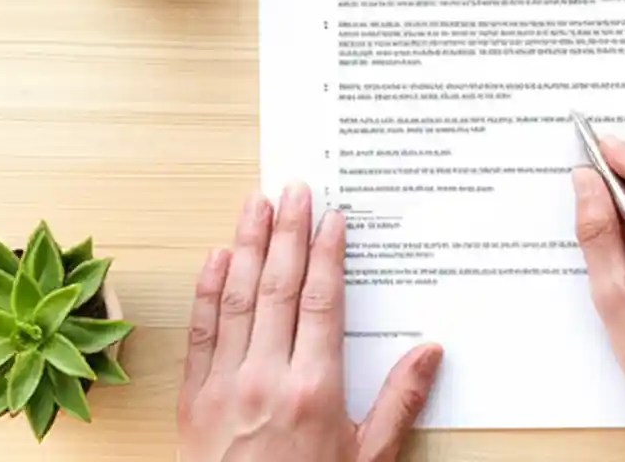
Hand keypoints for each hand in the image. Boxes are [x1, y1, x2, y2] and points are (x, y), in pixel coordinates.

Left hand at [178, 184, 442, 461]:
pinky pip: (200, 331)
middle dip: (288, 232)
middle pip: (278, 286)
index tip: (333, 217)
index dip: (328, 254)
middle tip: (294, 189)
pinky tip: (215, 257)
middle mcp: (265, 376)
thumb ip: (400, 402)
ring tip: (256, 204)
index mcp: (313, 389)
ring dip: (246, 245)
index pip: (321, 302)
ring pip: (235, 298)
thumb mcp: (368, 458)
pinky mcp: (193, 398)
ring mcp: (223, 384)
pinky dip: (207, 290)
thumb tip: (432, 352)